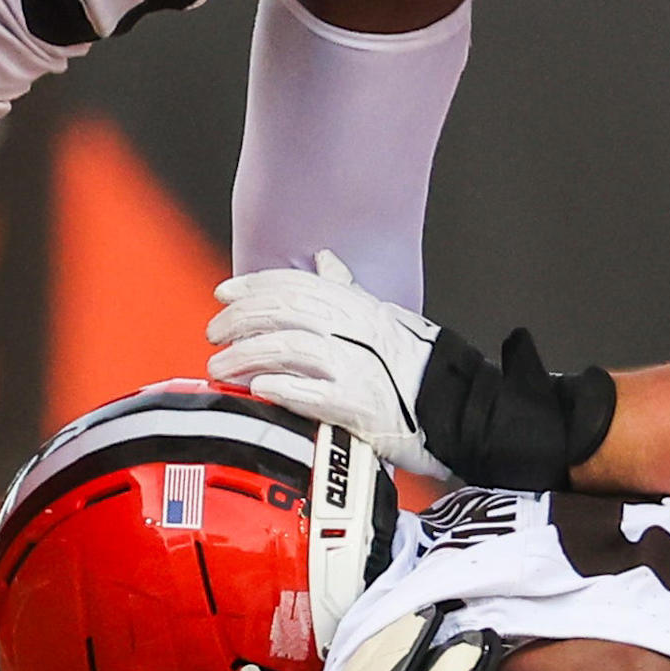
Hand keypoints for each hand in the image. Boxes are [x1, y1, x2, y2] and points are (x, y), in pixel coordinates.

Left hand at [208, 251, 444, 475]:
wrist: (456, 409)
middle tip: (213, 333)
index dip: (254, 286)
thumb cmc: (416, 368)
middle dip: (239, 320)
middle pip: (282, 312)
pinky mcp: (357, 406)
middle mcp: (352, 330)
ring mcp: (354, 367)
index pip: (294, 285)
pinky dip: (280, 387)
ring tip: (219, 367)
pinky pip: (310, 393)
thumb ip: (347, 290)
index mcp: (355, 307)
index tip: (224, 293)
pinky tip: (257, 387)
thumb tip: (324, 260)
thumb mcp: (382, 317)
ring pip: (287, 349)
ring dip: (245, 356)